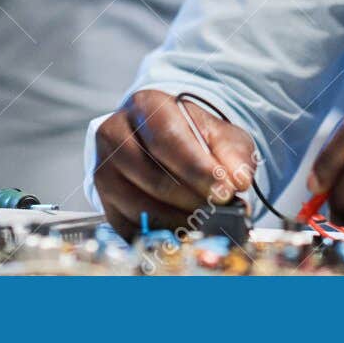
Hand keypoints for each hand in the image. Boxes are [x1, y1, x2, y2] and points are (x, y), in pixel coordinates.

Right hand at [94, 90, 258, 238]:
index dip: (197, 169)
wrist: (162, 142)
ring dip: (180, 221)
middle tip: (221, 211)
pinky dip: (162, 236)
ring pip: (141, 207)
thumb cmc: (192, 136)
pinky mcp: (104, 202)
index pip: (168, 139)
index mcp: (146, 106)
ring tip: (208, 223)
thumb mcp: (220, 134)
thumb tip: (239, 180)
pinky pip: (131, 228)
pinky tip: (185, 232)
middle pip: (153, 177)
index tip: (224, 191)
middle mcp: (115, 134)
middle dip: (193, 200)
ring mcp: (104, 170)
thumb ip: (233, 153)